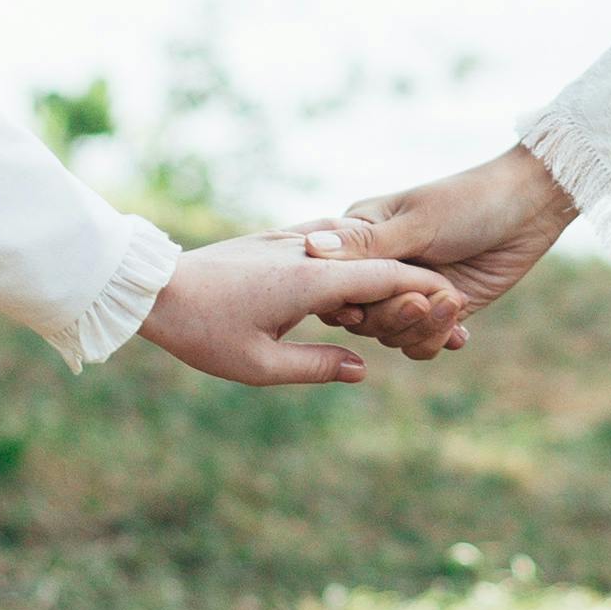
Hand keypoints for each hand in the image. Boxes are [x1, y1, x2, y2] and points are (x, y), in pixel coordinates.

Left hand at [138, 239, 467, 383]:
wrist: (152, 286)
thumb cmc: (202, 331)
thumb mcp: (259, 365)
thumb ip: (316, 366)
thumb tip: (362, 370)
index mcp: (312, 281)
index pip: (390, 277)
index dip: (428, 292)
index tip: (458, 306)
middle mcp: (310, 253)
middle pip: (382, 262)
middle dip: (419, 288)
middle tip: (450, 314)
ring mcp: (293, 241)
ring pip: (359, 250)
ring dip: (390, 273)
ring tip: (414, 300)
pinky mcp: (276, 239)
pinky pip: (334, 247)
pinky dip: (360, 262)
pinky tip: (367, 279)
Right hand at [302, 145, 576, 320]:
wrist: (528, 207)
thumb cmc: (469, 201)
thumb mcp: (419, 222)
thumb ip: (368, 246)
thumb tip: (307, 248)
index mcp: (361, 237)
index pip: (333, 283)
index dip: (348, 302)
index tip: (364, 309)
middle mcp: (379, 267)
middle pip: (362, 317)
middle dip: (393, 316)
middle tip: (425, 300)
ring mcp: (409, 289)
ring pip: (391, 334)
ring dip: (422, 327)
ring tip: (454, 302)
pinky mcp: (438, 308)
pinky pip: (421, 341)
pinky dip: (438, 338)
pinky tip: (459, 333)